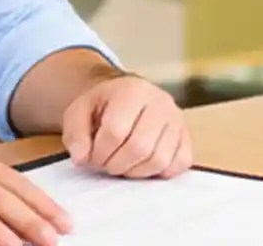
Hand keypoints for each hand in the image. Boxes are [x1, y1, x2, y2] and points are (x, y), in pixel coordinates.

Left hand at [61, 74, 192, 178]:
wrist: (125, 96)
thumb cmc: (102, 107)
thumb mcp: (78, 112)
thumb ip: (75, 134)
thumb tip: (82, 157)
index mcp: (132, 90)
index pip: (116, 131)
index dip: (99, 153)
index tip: (91, 156)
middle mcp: (161, 101)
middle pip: (140, 147)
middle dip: (116, 165)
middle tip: (106, 163)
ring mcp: (178, 119)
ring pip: (160, 160)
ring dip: (136, 172)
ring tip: (123, 163)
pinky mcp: (187, 136)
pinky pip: (181, 163)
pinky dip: (161, 172)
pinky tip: (143, 164)